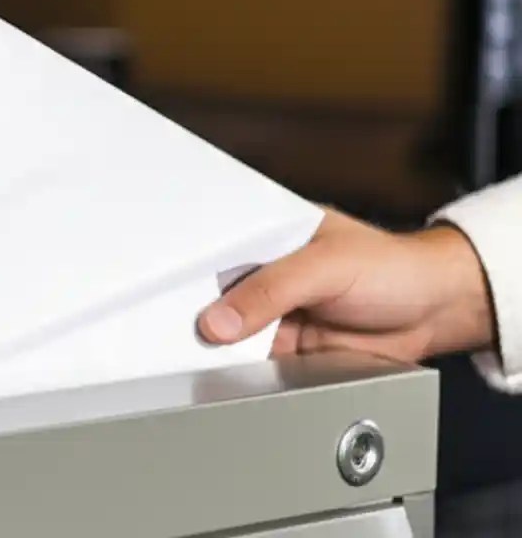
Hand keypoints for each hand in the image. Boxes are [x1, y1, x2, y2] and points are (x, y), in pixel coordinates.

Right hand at [197, 208, 494, 361]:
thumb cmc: (393, 269)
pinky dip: (237, 365)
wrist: (436, 314)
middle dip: (196, 307)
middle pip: (214, 290)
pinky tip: (223, 365)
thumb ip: (270, 290)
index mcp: (271, 232)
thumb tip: (217, 319)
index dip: (188, 262)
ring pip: (228, 328)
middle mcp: (267, 270)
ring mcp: (274, 310)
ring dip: (216, 341)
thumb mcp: (326, 267)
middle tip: (175, 322)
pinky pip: (250, 358)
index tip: (163, 282)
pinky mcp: (285, 346)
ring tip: (194, 347)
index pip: (217, 244)